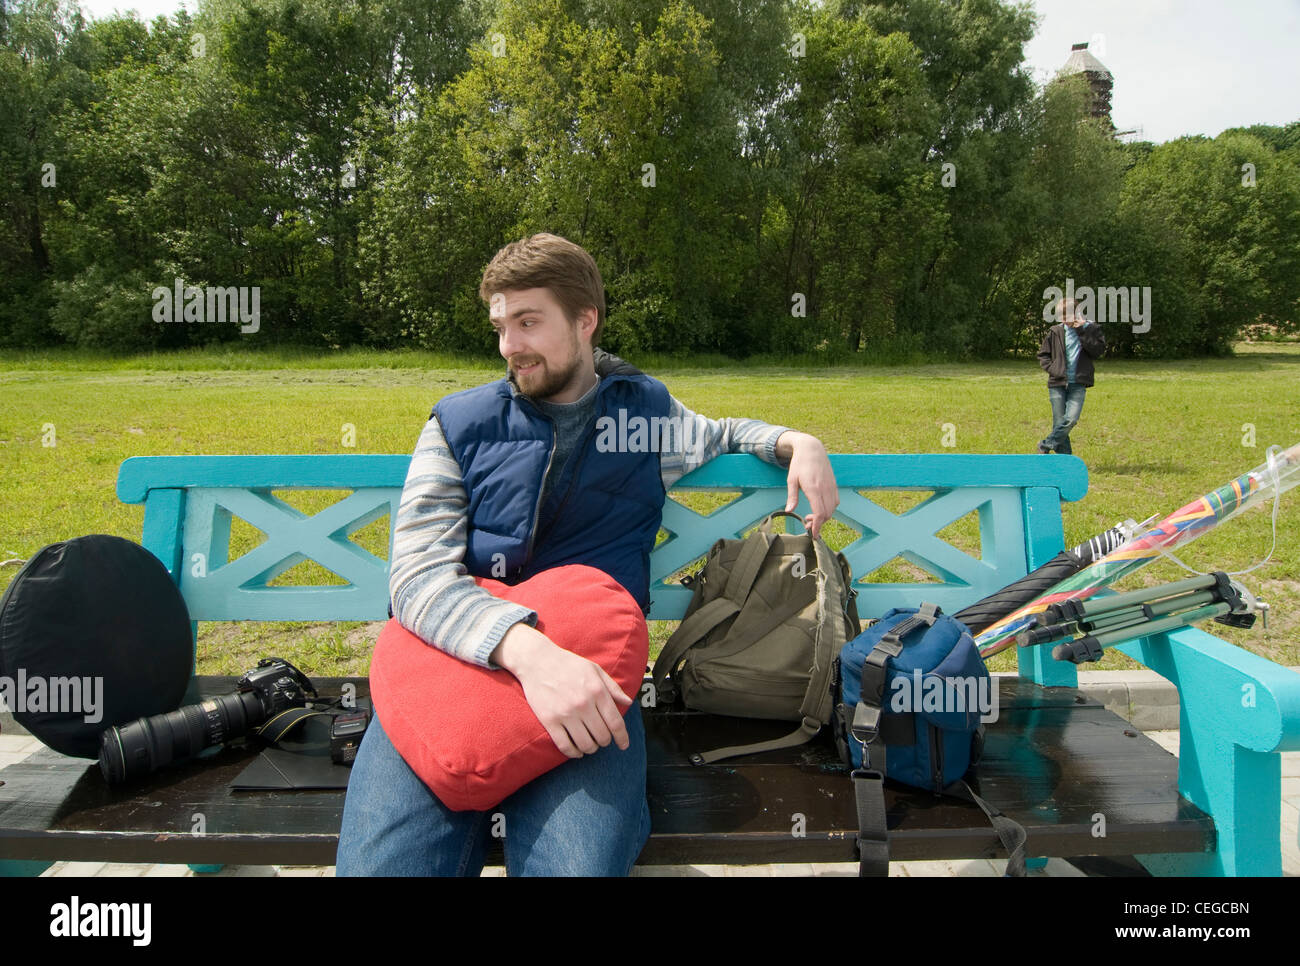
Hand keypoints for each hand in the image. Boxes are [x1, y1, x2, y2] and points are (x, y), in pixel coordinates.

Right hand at [491, 623, 632, 757]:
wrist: (537, 660)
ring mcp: (565, 713)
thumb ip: (613, 687)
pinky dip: (573, 753)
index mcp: (597, 691)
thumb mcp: (595, 670)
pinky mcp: (549, 720)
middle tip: (602, 739)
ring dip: (591, 748)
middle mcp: (583, 704)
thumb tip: (628, 702)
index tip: (624, 745)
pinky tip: (577, 751)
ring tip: (590, 744)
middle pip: (602, 736)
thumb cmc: (568, 664)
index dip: (622, 738)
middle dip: (605, 741)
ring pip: (585, 744)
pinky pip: (565, 745)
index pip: (615, 723)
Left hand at [775, 431, 838, 538]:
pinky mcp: (834, 485)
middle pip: (827, 514)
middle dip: (818, 524)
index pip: (819, 513)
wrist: (812, 449)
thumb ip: (792, 496)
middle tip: (807, 525)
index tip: (812, 534)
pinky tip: (820, 508)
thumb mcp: (791, 480)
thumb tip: (789, 511)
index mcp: (814, 488)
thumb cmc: (799, 464)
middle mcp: (825, 489)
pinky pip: (835, 502)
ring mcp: (831, 487)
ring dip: (823, 517)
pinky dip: (829, 509)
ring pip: (832, 509)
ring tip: (811, 517)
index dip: (816, 526)